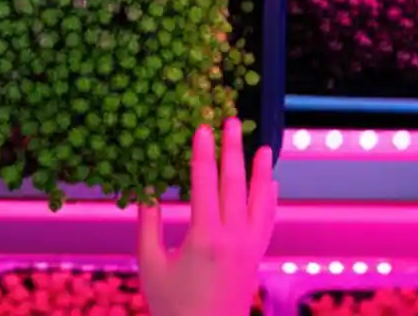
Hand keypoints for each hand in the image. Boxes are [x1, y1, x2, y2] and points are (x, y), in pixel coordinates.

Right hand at [137, 120, 277, 315]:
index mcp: (204, 237)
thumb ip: (148, 226)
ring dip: (260, 170)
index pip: (204, 183)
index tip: (203, 127)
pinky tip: (270, 183)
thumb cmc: (173, 306)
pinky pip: (267, 220)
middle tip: (232, 120)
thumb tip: (147, 191)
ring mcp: (249, 247)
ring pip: (259, 200)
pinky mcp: (256, 256)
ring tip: (262, 146)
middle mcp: (233, 238)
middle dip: (232, 149)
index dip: (202, 153)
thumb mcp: (151, 265)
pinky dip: (270, 198)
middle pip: (234, 183)